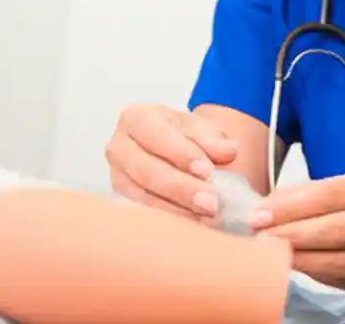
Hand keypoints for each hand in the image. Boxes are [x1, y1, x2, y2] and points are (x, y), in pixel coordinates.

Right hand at [105, 103, 238, 221]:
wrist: (176, 153)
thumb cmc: (185, 139)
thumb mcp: (201, 130)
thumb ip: (214, 139)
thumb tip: (228, 151)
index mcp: (136, 118)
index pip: (155, 134)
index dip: (180, 153)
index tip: (207, 171)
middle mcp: (119, 147)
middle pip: (146, 169)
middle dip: (181, 188)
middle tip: (212, 202)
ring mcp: (117, 177)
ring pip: (142, 197)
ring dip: (176, 210)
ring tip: (207, 217)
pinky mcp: (122, 203)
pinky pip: (142, 216)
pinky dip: (169, 222)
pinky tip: (192, 227)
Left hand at [251, 170, 344, 294]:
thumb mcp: (344, 189)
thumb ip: (307, 195)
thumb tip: (266, 205)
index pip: (329, 194)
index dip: (292, 206)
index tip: (260, 214)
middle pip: (336, 228)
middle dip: (295, 234)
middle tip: (262, 237)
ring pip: (342, 259)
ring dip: (303, 259)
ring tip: (274, 256)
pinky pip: (344, 279)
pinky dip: (317, 274)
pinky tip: (295, 269)